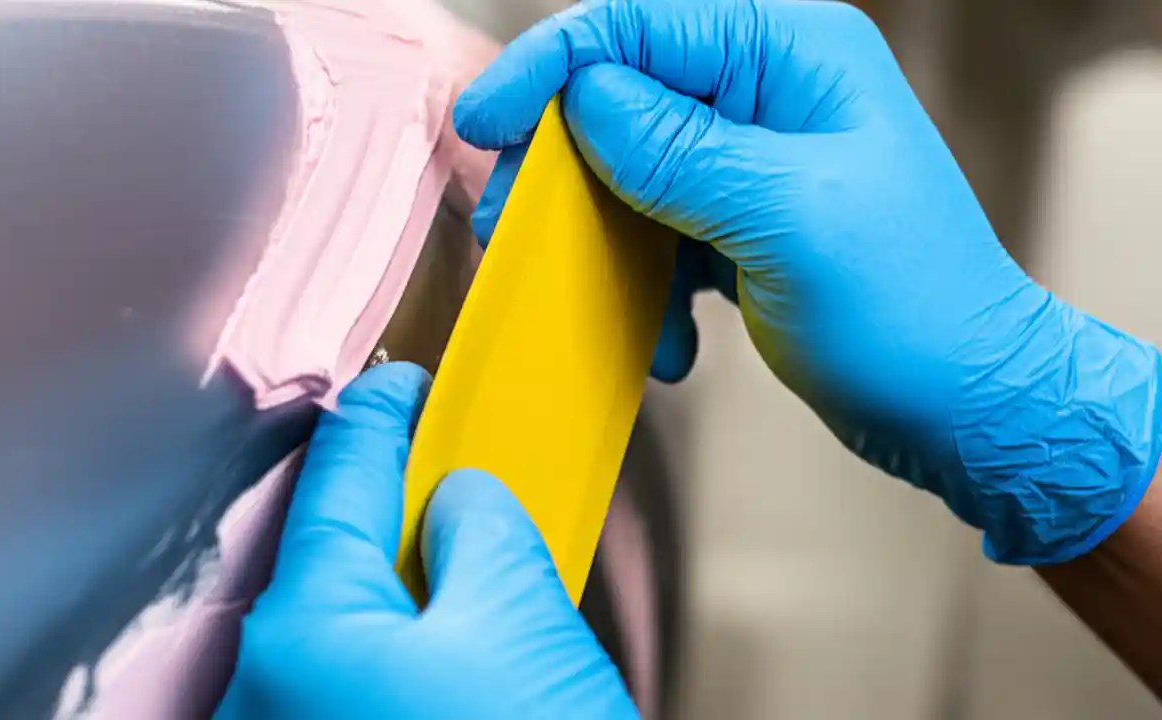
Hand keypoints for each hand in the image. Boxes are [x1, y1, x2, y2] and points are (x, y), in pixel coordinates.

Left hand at [215, 363, 636, 719]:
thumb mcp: (519, 620)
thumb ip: (480, 525)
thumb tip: (459, 497)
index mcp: (300, 633)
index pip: (336, 481)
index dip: (382, 415)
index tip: (403, 381)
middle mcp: (265, 690)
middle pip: (330, 555)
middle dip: (392, 507)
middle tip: (451, 468)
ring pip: (345, 621)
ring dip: (405, 579)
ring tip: (469, 556)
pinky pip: (355, 675)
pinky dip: (404, 640)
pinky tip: (453, 637)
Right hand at [454, 0, 1161, 563]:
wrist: (964, 407)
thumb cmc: (914, 310)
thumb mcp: (789, 220)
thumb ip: (678, 151)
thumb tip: (581, 98)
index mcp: (792, 56)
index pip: (639, 26)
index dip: (550, 68)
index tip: (484, 125)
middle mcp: (766, 94)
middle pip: (617, 100)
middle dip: (563, 175)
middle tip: (517, 235)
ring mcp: (749, 162)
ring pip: (623, 175)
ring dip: (605, 252)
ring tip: (634, 320)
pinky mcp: (737, 223)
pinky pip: (652, 234)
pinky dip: (645, 291)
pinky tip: (674, 344)